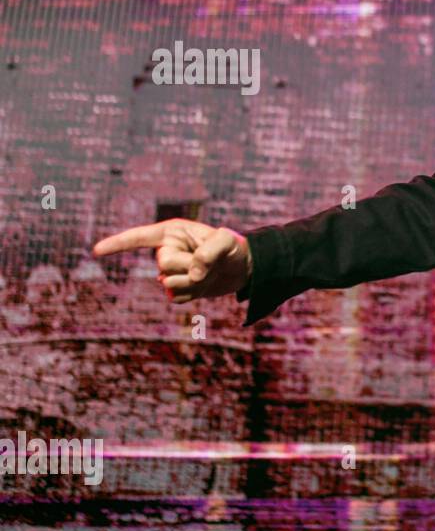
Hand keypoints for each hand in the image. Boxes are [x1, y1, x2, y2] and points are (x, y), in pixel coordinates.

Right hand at [92, 219, 251, 304]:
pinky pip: (176, 298)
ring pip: (168, 285)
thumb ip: (210, 253)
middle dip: (188, 267)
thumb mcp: (228, 242)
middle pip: (163, 265)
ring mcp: (170, 271)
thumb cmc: (235, 248)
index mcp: (173, 232)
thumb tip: (192, 274)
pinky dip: (192, 295)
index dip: (117, 244)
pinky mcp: (177, 288)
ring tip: (208, 273)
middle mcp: (167, 250)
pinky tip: (202, 285)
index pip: (139, 237)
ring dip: (193, 283)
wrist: (243, 268)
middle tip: (209, 263)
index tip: (96, 251)